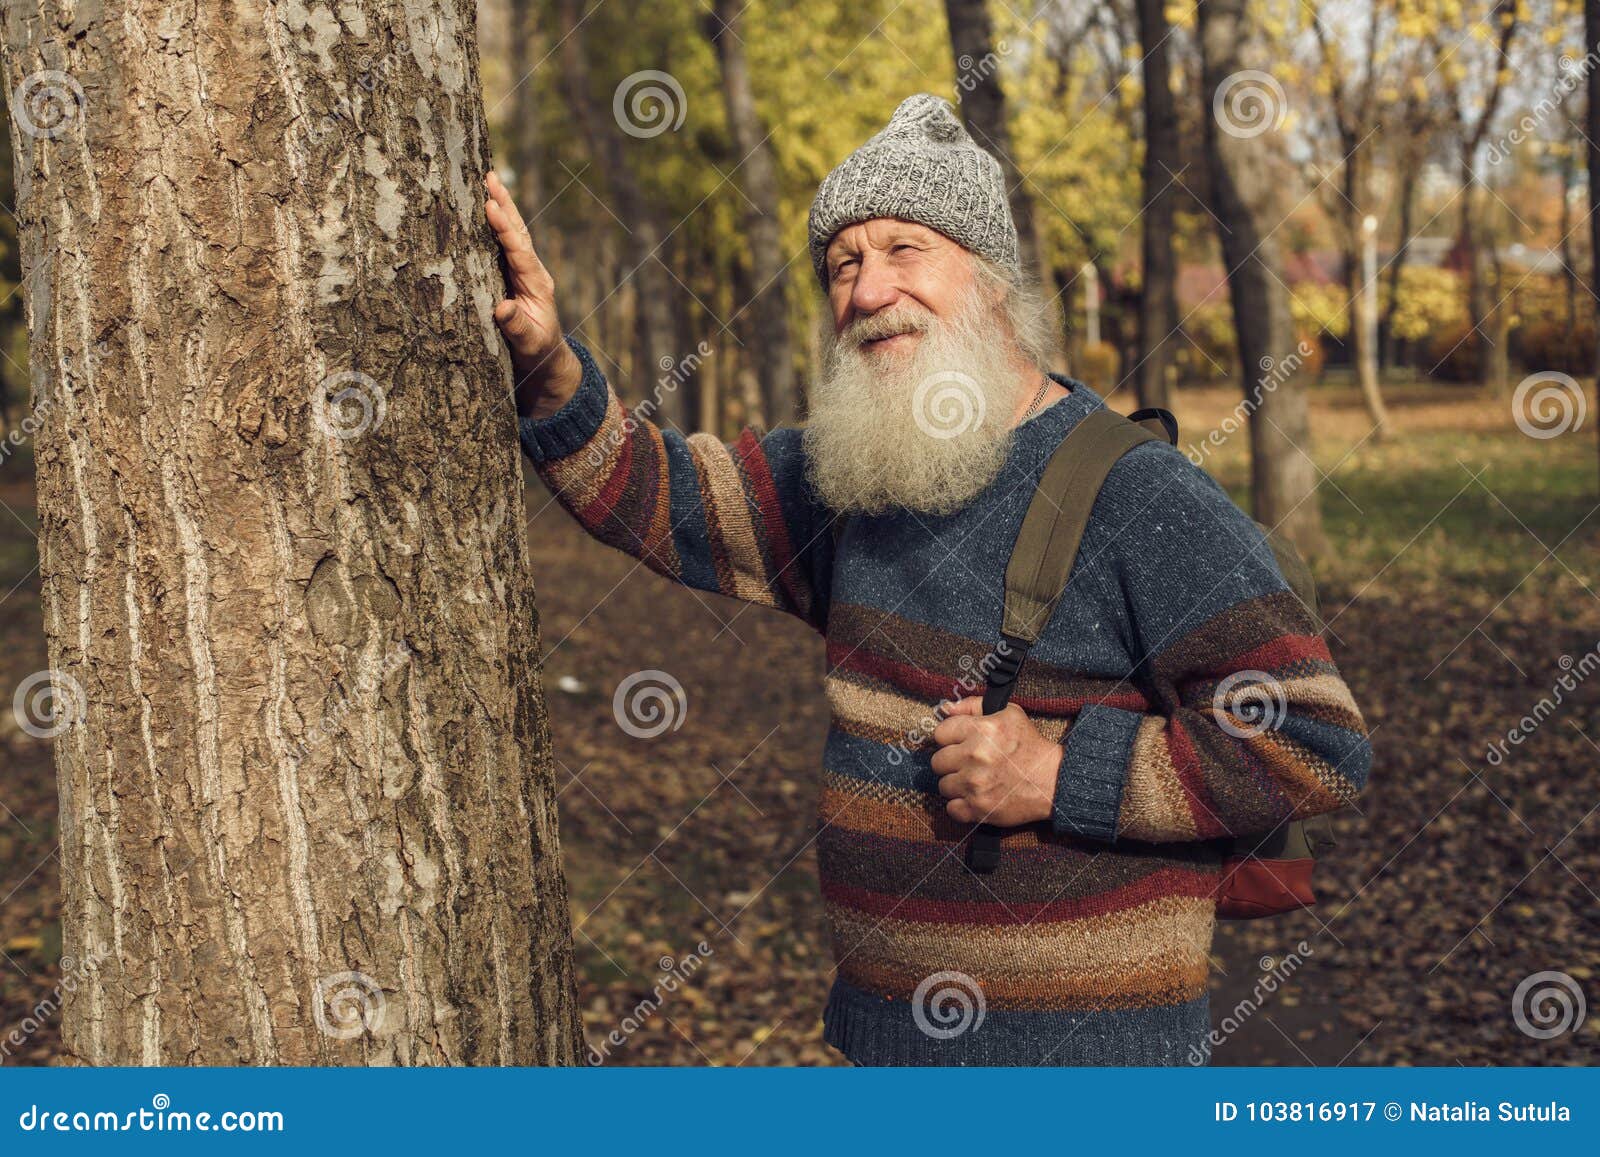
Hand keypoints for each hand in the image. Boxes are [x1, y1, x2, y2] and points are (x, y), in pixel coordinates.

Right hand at [485, 170, 581, 419]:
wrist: (543, 361)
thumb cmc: (536, 353)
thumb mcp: (529, 344)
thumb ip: (518, 327)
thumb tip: (503, 309)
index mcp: (537, 284)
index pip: (519, 250)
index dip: (504, 229)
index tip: (490, 206)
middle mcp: (530, 272)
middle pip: (517, 232)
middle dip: (504, 204)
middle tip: (489, 176)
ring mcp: (520, 271)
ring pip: (510, 233)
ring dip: (500, 206)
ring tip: (487, 179)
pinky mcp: (509, 275)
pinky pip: (500, 244)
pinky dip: (491, 224)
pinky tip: (480, 206)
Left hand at [930, 697, 1060, 827]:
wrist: (1053, 781)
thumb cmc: (1030, 746)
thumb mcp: (1008, 713)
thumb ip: (973, 706)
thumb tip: (945, 708)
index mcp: (980, 730)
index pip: (940, 733)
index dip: (949, 739)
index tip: (960, 744)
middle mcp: (974, 756)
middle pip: (937, 762)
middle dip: (950, 763)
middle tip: (967, 764)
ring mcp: (975, 784)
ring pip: (943, 786)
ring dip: (956, 785)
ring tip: (974, 781)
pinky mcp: (979, 808)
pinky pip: (951, 808)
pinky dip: (961, 806)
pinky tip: (974, 798)